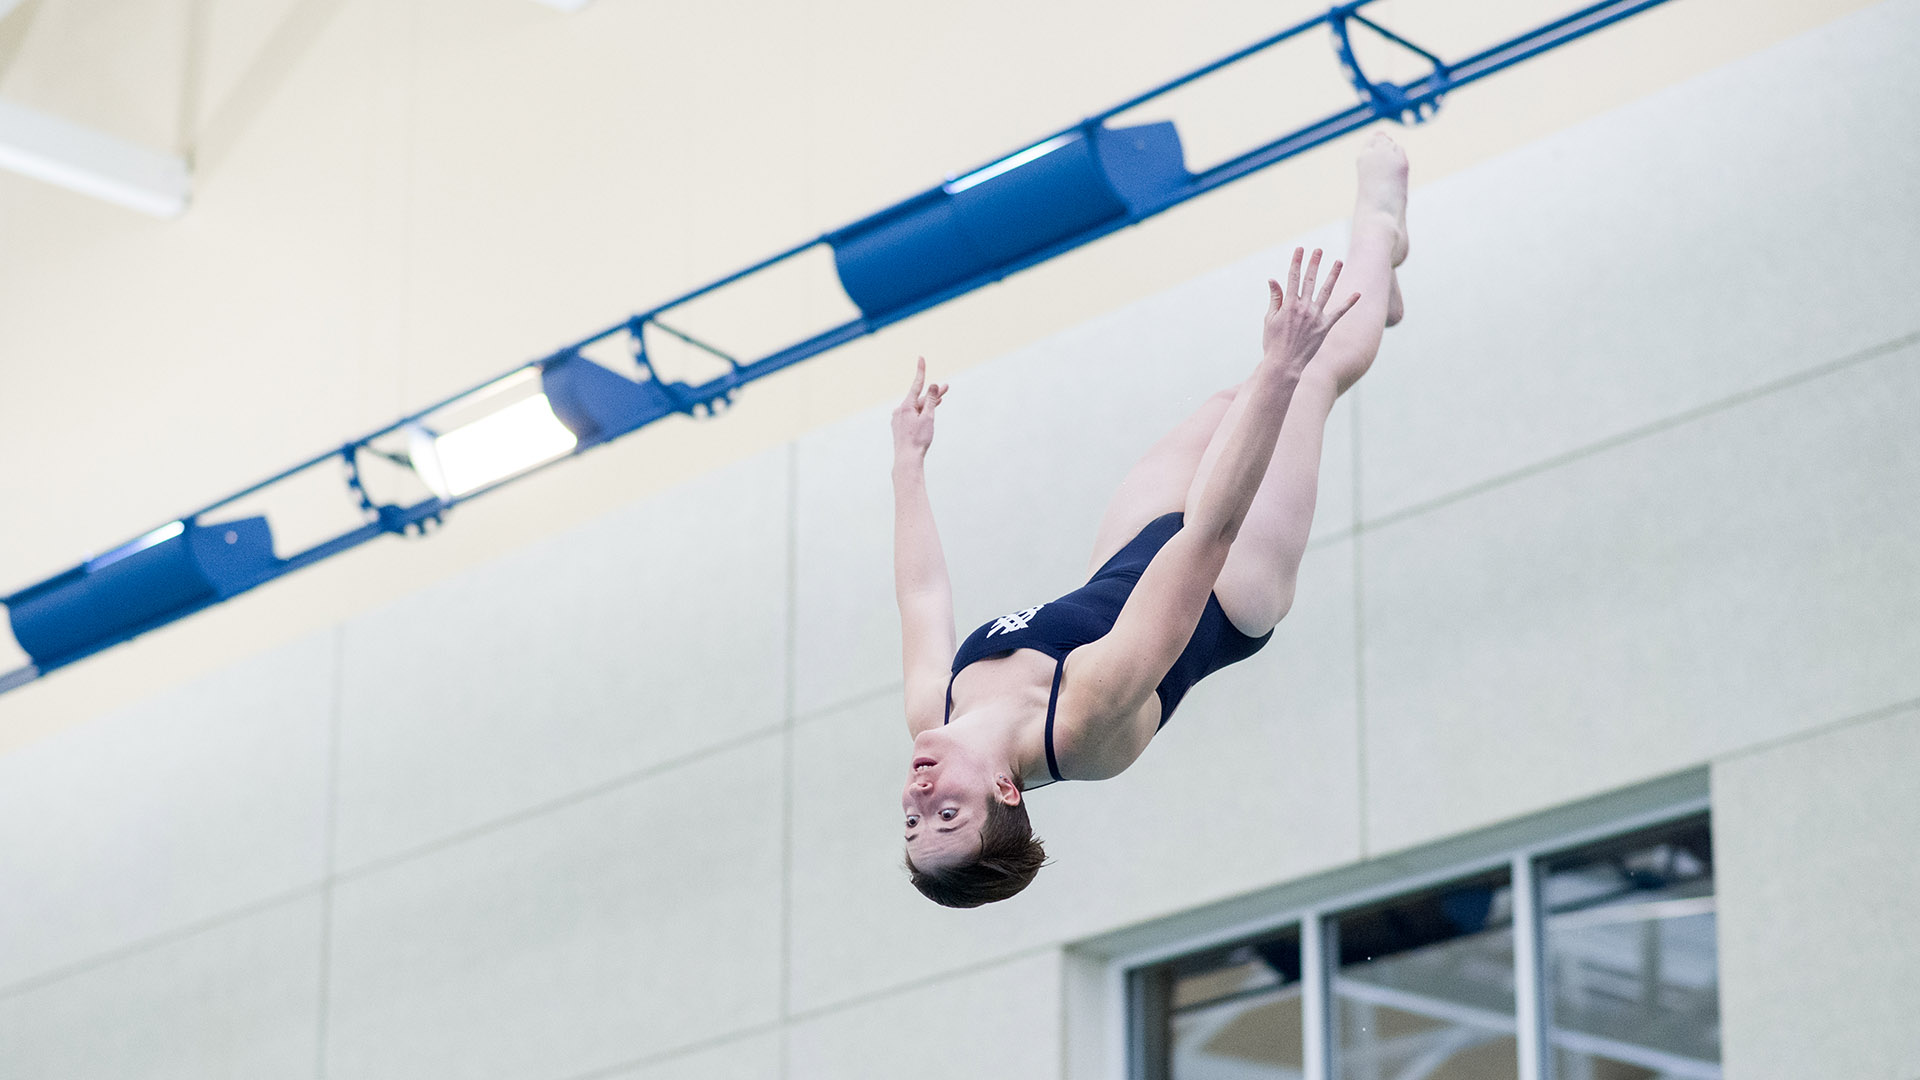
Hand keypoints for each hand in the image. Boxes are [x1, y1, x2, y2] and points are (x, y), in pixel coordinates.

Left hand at [892, 356, 946, 459]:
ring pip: (916, 408)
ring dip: (928, 404)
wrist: (907, 459)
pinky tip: (927, 412)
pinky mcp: (899, 426)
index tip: (921, 358)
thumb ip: (930, 400)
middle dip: (932, 394)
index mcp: (906, 406)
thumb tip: (932, 384)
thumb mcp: (928, 417)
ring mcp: (898, 419)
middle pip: (919, 398)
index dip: (921, 371)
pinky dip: (921, 412)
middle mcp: (899, 410)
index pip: (916, 384)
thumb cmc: (919, 439)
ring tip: (940, 399)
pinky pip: (912, 415)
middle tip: (947, 387)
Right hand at [1261, 247, 1359, 373]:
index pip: (1293, 278)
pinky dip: (1349, 303)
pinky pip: (1339, 313)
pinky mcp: (1325, 327)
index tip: (1300, 249)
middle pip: (1310, 280)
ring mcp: (1316, 317)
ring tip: (1338, 261)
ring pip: (1326, 291)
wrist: (1284, 364)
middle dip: (1314, 263)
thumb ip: (1275, 298)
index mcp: (1289, 304)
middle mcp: (1304, 308)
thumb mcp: (1270, 319)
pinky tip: (1358, 293)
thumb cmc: (1273, 343)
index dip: (1297, 262)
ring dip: (1333, 275)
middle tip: (1318, 250)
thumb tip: (1273, 280)